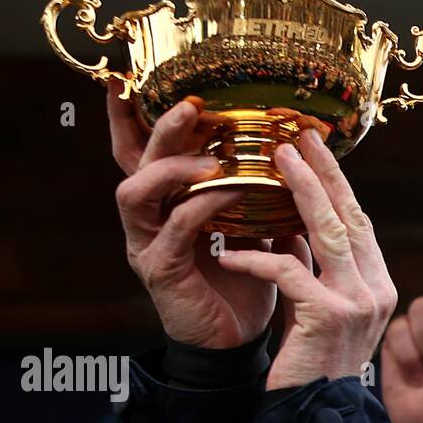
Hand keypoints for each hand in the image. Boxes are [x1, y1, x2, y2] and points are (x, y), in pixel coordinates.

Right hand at [107, 82, 275, 347]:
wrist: (236, 344)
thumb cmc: (242, 285)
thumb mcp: (252, 230)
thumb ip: (254, 194)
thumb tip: (289, 155)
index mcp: (164, 203)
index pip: (141, 150)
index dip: (132, 115)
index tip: (136, 78)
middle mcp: (147, 219)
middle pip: (135, 160)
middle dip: (159, 129)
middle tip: (190, 106)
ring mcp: (146, 244)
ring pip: (136, 191)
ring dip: (172, 167)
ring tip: (210, 157)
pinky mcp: (159, 271)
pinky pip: (174, 229)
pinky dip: (201, 207)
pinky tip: (230, 193)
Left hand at [214, 132, 397, 388]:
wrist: (317, 419)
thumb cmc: (312, 367)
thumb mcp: (316, 311)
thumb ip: (312, 271)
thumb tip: (291, 228)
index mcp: (379, 288)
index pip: (361, 224)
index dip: (339, 185)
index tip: (316, 151)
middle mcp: (376, 290)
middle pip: (350, 216)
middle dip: (324, 172)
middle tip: (298, 136)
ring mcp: (357, 302)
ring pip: (327, 230)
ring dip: (300, 190)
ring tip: (274, 159)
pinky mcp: (329, 315)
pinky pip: (287, 268)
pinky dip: (256, 257)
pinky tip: (229, 253)